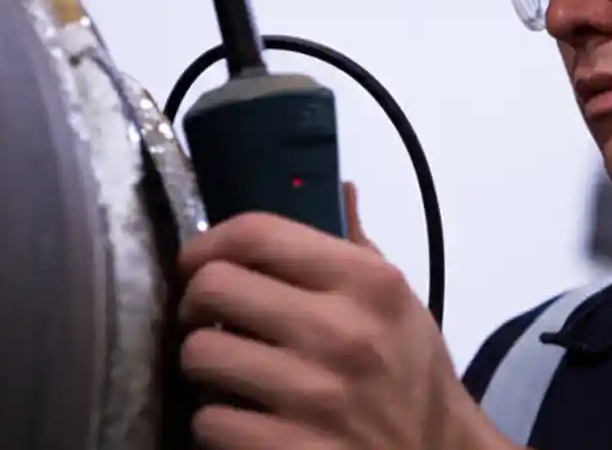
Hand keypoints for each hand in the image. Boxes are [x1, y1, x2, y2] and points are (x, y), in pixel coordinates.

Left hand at [177, 183, 515, 449]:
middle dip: (199, 305)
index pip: (257, 233)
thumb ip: (357, 248)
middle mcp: (341, 333)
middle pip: (212, 288)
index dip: (209, 243)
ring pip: (199, 355)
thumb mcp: (401, 304)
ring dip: (205, 367)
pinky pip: (208, 422)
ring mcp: (316, 397)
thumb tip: (340, 189)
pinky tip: (246, 419)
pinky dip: (217, 423)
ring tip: (231, 373)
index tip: (199, 262)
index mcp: (367, 284)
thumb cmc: (412, 377)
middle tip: (214, 320)